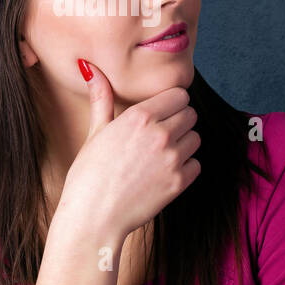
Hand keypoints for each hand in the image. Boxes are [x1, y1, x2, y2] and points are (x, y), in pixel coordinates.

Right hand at [58, 64, 200, 240]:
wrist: (93, 217)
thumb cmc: (88, 175)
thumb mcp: (95, 132)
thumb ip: (101, 98)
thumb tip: (89, 67)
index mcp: (139, 116)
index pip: (179, 95)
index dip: (170, 104)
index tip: (160, 114)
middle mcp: (160, 133)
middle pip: (190, 114)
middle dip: (178, 121)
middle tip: (159, 136)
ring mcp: (172, 159)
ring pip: (196, 138)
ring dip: (184, 144)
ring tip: (161, 155)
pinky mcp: (179, 182)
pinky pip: (196, 165)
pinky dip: (185, 168)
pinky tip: (163, 173)